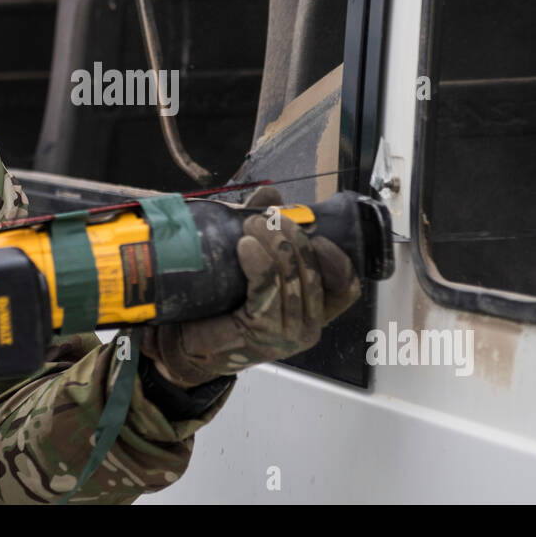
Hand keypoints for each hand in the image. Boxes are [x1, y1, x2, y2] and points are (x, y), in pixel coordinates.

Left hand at [139, 187, 361, 387]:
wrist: (190, 343)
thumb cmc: (225, 307)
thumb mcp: (253, 265)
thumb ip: (267, 231)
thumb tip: (271, 193)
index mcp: (314, 312)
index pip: (346, 288)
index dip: (339, 260)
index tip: (319, 234)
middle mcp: (308, 327)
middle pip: (313, 274)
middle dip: (293, 238)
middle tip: (268, 217)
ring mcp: (287, 334)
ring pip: (290, 278)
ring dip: (272, 244)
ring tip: (252, 224)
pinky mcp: (262, 334)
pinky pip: (267, 289)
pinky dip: (258, 262)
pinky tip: (245, 246)